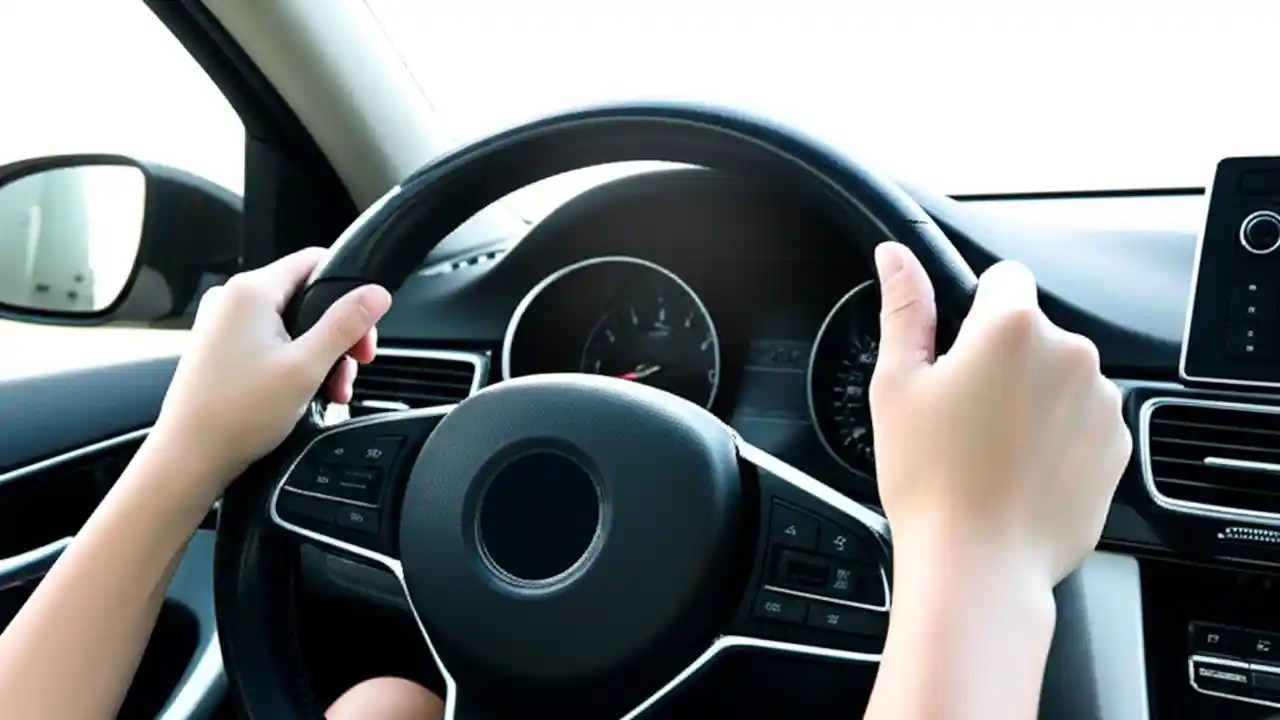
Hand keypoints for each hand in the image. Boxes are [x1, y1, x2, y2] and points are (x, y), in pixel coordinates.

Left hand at [152, 248, 391, 497]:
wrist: (190, 458)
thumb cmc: (236, 415)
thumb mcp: (307, 366)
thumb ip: (345, 325)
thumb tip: (375, 294)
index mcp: (251, 291)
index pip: (314, 262)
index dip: (348, 290)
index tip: (365, 328)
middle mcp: (232, 300)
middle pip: (307, 298)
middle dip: (338, 335)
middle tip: (353, 367)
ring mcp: (223, 325)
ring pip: (291, 325)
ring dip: (320, 355)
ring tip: (330, 390)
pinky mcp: (221, 349)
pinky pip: (271, 343)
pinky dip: (295, 363)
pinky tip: (306, 391)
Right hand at [869, 242, 1129, 588]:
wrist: (978, 564)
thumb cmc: (931, 479)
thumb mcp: (897, 385)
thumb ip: (903, 308)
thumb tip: (895, 257)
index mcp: (1011, 328)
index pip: (1004, 278)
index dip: (975, 312)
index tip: (959, 353)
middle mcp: (1069, 353)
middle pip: (1033, 331)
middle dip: (1004, 359)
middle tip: (964, 412)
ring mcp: (1101, 401)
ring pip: (1060, 376)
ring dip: (1034, 396)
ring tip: (993, 448)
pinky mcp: (1117, 445)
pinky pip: (1084, 419)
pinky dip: (1058, 435)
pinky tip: (1021, 469)